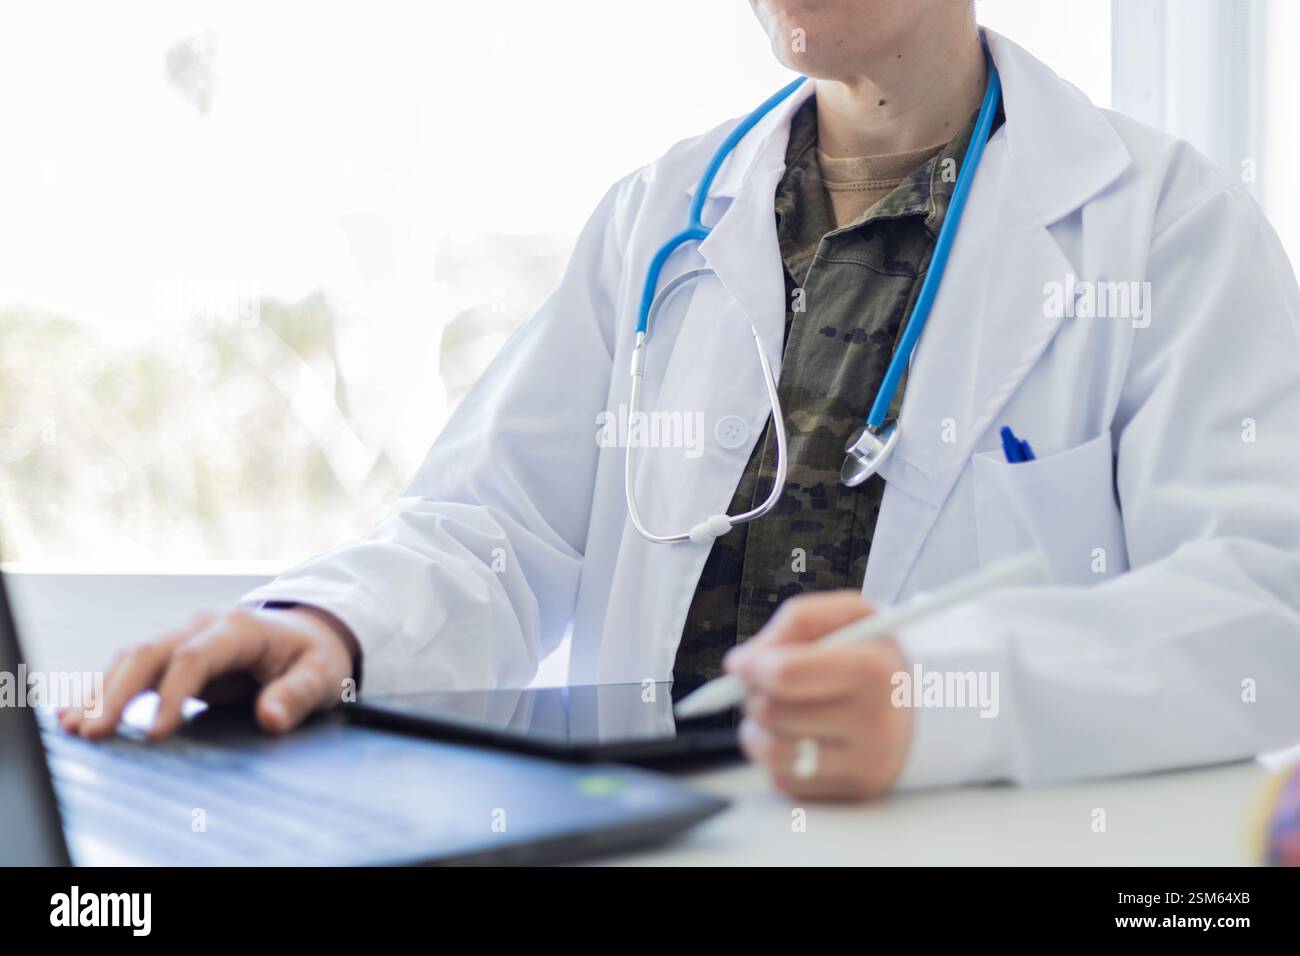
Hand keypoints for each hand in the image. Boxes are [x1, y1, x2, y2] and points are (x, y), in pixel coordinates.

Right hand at [60, 605, 359, 740]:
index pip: (196, 657)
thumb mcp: (322, 675)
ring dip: (102, 692)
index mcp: (239, 629)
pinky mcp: (172, 656)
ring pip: (133, 659)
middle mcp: (203, 627)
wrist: (310, 633)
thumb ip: (297, 695)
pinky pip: (131, 669)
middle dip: (118, 692)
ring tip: (77, 729)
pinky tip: (76, 714)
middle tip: (95, 732)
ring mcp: (184, 638)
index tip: (156, 732)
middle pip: (151, 653)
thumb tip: (270, 719)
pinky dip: (103, 691)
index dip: (173, 693)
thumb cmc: (315, 657)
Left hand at [723, 591, 912, 800]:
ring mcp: (864, 767)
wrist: (919, 708)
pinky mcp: (849, 795)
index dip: (753, 666)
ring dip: (758, 727)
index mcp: (875, 671)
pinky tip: (797, 737)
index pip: (786, 674)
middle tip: (765, 683)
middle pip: (771, 711)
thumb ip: (797, 620)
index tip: (742, 662)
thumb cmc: (874, 657)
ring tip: (778, 709)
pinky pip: (781, 780)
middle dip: (755, 693)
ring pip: (769, 750)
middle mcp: (875, 725)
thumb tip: (741, 662)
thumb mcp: (852, 616)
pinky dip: (775, 757)